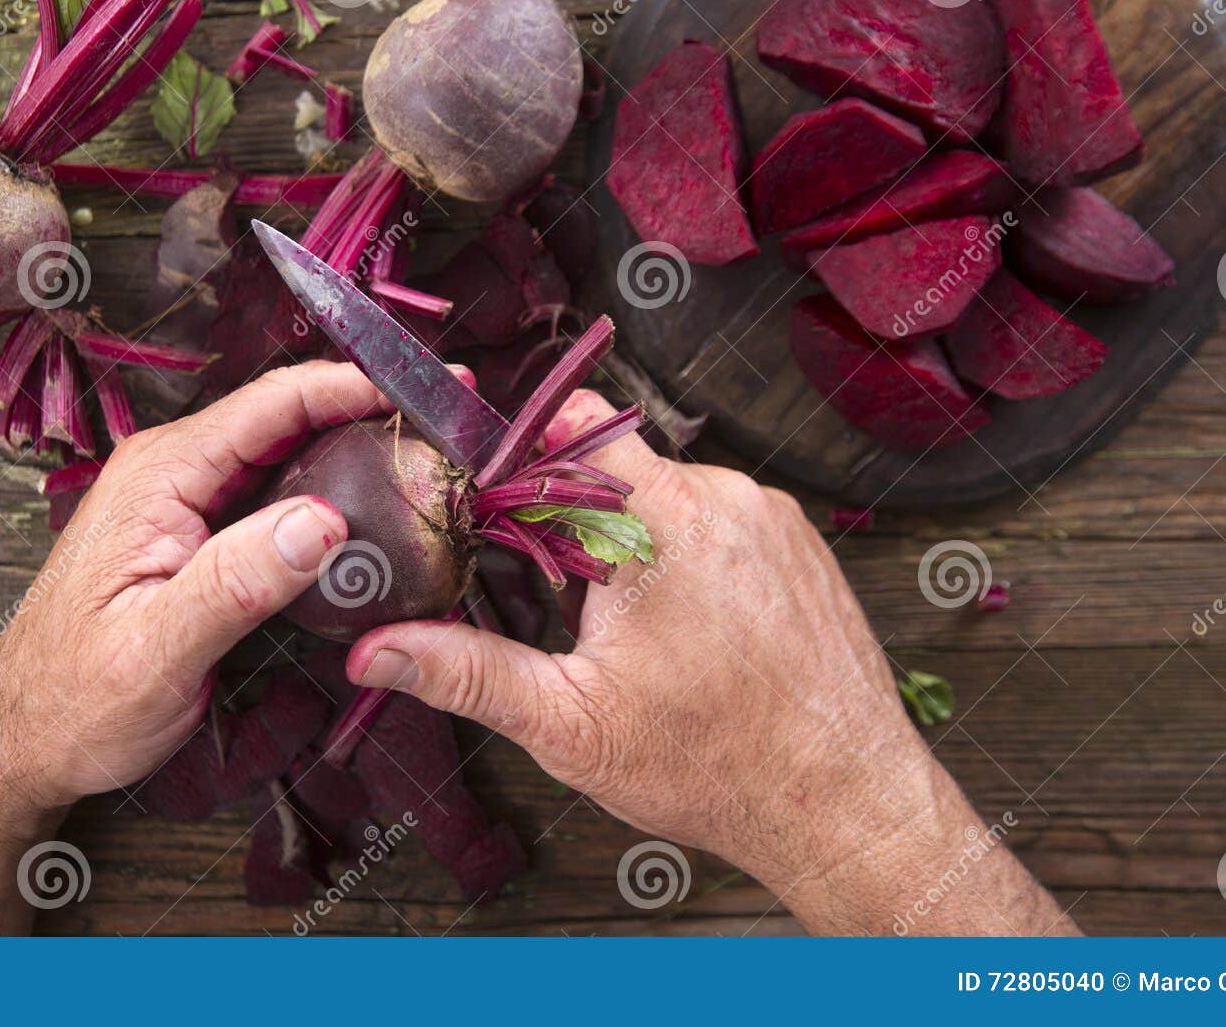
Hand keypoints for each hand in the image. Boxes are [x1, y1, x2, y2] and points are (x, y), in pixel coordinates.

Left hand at [0, 361, 399, 810]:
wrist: (23, 740)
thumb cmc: (75, 701)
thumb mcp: (158, 649)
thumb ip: (237, 582)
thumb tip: (325, 520)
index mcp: (160, 476)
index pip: (272, 406)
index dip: (355, 388)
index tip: (427, 391)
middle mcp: (173, 472)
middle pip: (288, 419)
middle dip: (371, 411)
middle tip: (449, 421)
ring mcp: (186, 501)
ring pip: (287, 457)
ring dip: (356, 452)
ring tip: (430, 456)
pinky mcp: (199, 535)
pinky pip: (275, 498)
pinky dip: (331, 495)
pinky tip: (375, 512)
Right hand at [347, 390, 1071, 934]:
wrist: (845, 801)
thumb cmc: (721, 765)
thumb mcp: (570, 723)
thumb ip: (466, 671)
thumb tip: (380, 650)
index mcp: (660, 522)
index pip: (574, 425)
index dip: (524, 457)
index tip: (499, 508)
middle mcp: (723, 499)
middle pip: (618, 467)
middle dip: (577, 521)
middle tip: (563, 602)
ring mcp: (770, 517)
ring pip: (669, 495)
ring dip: (636, 541)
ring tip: (635, 630)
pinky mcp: (798, 542)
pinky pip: (720, 519)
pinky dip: (689, 555)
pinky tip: (688, 627)